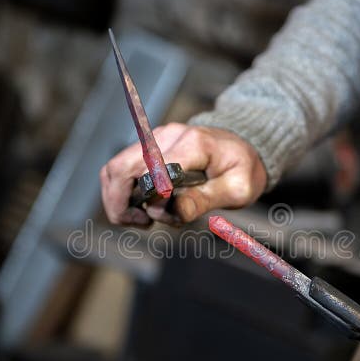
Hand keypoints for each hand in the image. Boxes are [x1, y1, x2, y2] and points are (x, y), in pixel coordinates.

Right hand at [100, 123, 266, 225]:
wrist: (245, 145)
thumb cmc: (243, 168)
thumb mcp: (238, 190)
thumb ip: (205, 200)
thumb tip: (176, 210)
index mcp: (193, 145)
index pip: (153, 171)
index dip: (150, 199)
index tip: (157, 219)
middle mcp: (167, 137)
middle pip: (120, 167)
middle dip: (119, 203)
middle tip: (142, 223)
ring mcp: (155, 140)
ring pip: (114, 168)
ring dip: (118, 199)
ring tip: (143, 218)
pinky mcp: (149, 148)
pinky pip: (122, 170)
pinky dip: (123, 193)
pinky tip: (144, 208)